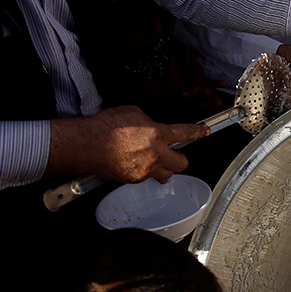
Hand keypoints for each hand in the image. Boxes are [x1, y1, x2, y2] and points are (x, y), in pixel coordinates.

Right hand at [48, 105, 209, 182]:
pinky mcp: (134, 179)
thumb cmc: (105, 126)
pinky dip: (145, 172)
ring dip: (165, 168)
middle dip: (181, 158)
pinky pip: (147, 177)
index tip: (204, 131)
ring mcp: (145, 169)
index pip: (186, 133)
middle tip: (176, 152)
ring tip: (156, 161)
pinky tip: (136, 164)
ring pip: (166, 174)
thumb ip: (149, 121)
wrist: (86, 144)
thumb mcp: (133, 112)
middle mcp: (155, 154)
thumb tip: (152, 126)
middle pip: (182, 163)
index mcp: (158, 134)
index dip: (198, 132)